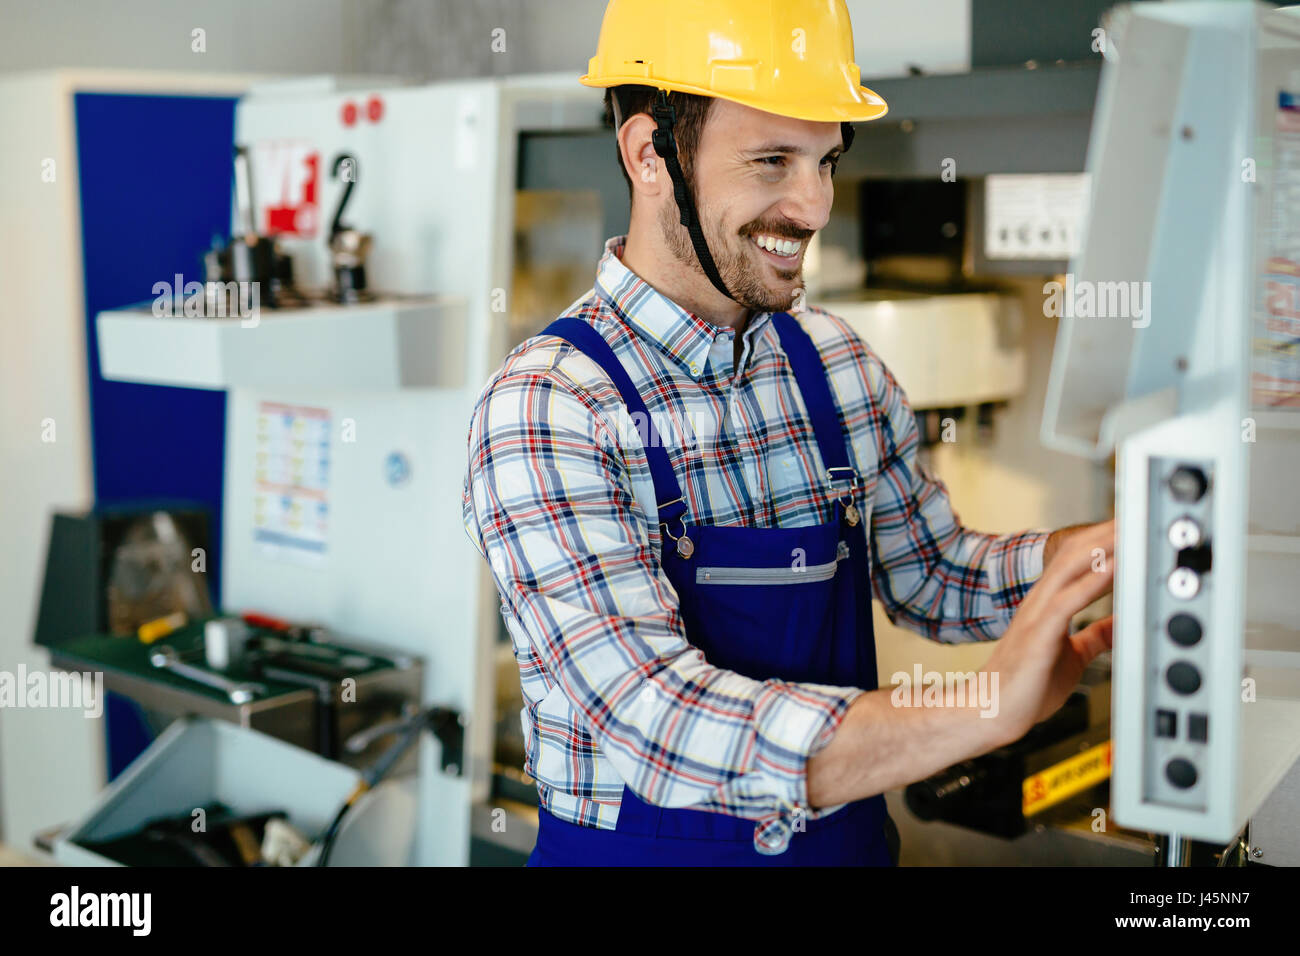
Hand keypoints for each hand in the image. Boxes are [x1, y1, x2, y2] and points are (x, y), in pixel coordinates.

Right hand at [982, 521, 1115, 743]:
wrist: (991, 712)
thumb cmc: (1024, 686)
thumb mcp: (1072, 655)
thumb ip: (1093, 636)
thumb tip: (1118, 624)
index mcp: (1048, 604)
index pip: (1078, 559)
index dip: (1105, 538)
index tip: (1133, 522)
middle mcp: (1041, 601)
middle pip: (1076, 551)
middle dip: (1107, 530)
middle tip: (1137, 510)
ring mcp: (1037, 614)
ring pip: (1071, 567)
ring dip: (1103, 546)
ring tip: (1130, 527)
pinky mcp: (1038, 633)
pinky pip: (1068, 600)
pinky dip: (1094, 582)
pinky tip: (1114, 569)